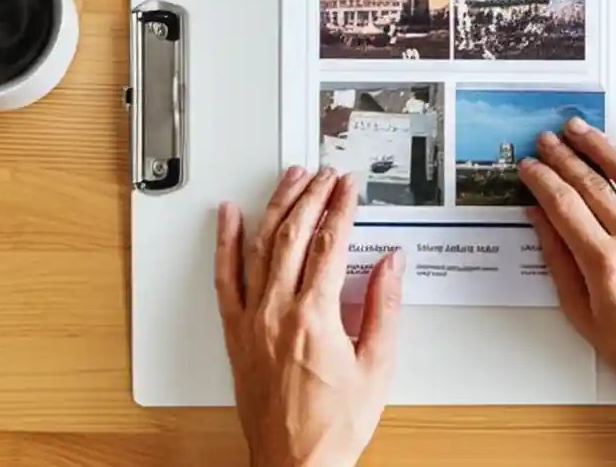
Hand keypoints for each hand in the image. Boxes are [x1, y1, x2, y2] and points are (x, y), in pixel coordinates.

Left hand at [215, 167, 403, 466]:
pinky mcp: (235, 334)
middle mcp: (277, 313)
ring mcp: (252, 321)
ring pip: (260, 247)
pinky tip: (229, 219)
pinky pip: (225, 279)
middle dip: (312, 197)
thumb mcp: (377, 366)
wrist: (296, 464)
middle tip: (325, 176)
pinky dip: (226, 244)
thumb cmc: (333, 425)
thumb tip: (390, 266)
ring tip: (289, 180)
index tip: (348, 188)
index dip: (341, 208)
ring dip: (275, 207)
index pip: (330, 244)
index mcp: (315, 318)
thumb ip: (384, 308)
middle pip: (294, 235)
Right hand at [519, 120, 615, 466]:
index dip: (541, 179)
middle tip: (546, 140)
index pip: (563, 205)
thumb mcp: (582, 316)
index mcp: (605, 264)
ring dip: (600, 146)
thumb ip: (558, 263)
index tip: (529, 166)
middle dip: (563, 158)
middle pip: (591, 185)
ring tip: (579, 130)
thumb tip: (539, 220)